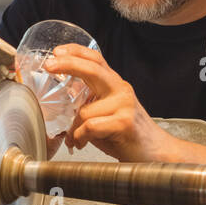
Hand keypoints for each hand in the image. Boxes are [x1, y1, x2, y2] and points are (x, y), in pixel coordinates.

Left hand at [42, 43, 177, 162]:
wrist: (157, 153)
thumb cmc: (128, 136)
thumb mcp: (107, 113)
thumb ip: (89, 103)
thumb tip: (61, 103)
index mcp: (114, 85)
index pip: (95, 59)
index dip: (75, 51)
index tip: (56, 52)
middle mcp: (120, 90)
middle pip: (92, 68)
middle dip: (68, 64)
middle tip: (48, 66)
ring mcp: (124, 105)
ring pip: (85, 110)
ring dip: (75, 128)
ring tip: (77, 139)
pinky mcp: (124, 122)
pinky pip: (90, 126)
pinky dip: (81, 137)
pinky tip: (83, 142)